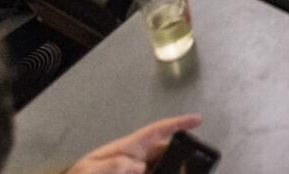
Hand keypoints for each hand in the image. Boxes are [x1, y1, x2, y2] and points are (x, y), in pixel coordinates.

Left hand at [65, 114, 201, 173]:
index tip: (197, 120)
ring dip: (170, 170)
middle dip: (179, 157)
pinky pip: (153, 173)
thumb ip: (113, 165)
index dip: (178, 124)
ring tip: (181, 171)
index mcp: (129, 147)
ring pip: (160, 168)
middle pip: (165, 153)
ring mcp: (137, 170)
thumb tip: (139, 165)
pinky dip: (161, 173)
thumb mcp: (90, 169)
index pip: (157, 131)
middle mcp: (137, 158)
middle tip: (190, 166)